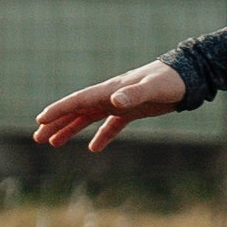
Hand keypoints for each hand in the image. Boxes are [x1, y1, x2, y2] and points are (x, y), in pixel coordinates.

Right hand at [30, 60, 191, 151]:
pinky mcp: (132, 112)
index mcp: (110, 90)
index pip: (78, 101)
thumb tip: (113, 101)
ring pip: (88, 118)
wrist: (188, 78)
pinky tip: (93, 148)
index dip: (59, 110)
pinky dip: (101, 136)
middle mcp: (110, 96)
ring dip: (70, 129)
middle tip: (38, 137)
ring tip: (53, 142)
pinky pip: (110, 126)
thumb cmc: (170, 81)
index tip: (40, 120)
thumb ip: (133, 94)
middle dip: (56, 122)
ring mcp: (119, 103)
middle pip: (76, 110)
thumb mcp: (152, 87)